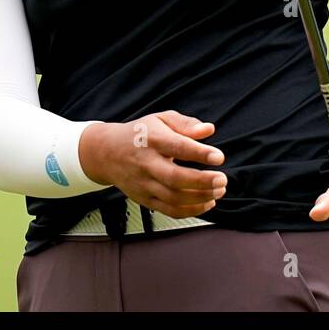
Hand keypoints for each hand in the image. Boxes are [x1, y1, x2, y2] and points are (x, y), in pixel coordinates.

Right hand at [79, 111, 226, 219]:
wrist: (106, 153)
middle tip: (222, 179)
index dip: (199, 153)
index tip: (218, 157)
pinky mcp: (144, 199)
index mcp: (152, 140)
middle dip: (202, 181)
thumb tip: (208, 130)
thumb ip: (186, 124)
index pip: (177, 147)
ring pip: (173, 197)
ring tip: (219, 190)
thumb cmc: (139, 134)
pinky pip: (168, 210)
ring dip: (200, 197)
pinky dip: (190, 210)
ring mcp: (144, 184)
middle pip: (174, 178)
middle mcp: (146, 163)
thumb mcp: (160, 119)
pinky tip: (206, 203)